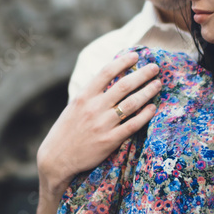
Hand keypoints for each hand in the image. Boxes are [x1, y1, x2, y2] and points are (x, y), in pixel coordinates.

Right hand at [37, 50, 161, 193]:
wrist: (57, 158)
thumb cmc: (66, 131)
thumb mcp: (74, 107)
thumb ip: (91, 94)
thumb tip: (108, 79)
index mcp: (83, 97)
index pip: (105, 72)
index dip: (122, 62)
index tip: (135, 56)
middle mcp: (94, 108)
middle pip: (123, 86)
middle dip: (142, 74)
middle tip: (154, 67)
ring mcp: (102, 125)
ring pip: (131, 104)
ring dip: (147, 92)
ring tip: (157, 84)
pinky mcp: (109, 141)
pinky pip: (132, 125)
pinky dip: (144, 115)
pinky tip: (152, 108)